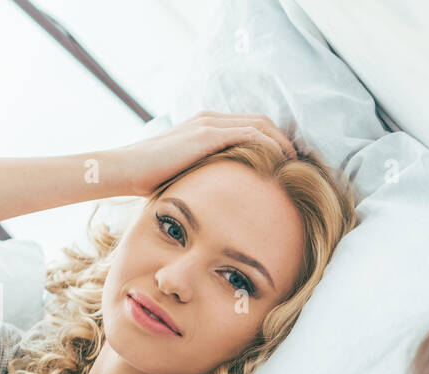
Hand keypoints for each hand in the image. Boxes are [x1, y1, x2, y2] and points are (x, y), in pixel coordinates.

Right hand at [105, 110, 296, 194]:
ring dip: (284, 143)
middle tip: (304, 163)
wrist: (124, 169)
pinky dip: (270, 146)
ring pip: (261, 126)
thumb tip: (222, 199)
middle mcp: (211, 119)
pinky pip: (250, 135)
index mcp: (206, 126)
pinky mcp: (207, 135)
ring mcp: (209, 124)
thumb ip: (205, 177)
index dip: (274, 142)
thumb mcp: (185, 175)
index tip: (290, 162)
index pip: (250, 126)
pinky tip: (283, 164)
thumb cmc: (148, 179)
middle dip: (285, 140)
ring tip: (300, 165)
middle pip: (262, 122)